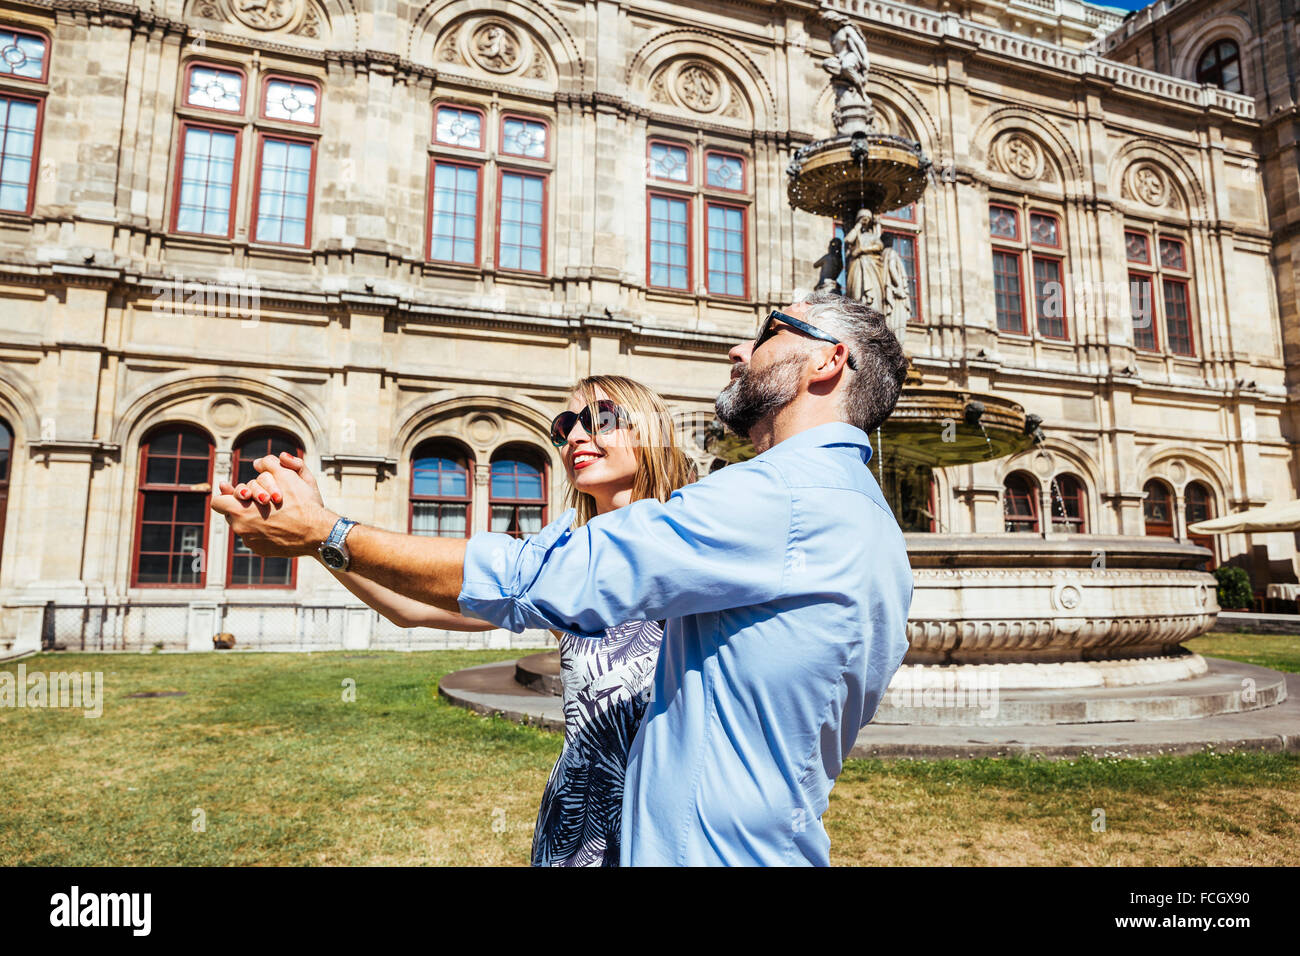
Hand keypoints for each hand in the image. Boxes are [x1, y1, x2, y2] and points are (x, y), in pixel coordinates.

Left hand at [212, 457, 337, 557]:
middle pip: (232, 513)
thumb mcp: (287, 475)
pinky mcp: (262, 551)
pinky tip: (280, 526)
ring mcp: (251, 542)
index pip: (218, 501)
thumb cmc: (303, 503)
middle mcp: (240, 528)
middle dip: (243, 505)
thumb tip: (257, 463)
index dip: (228, 494)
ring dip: (254, 519)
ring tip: (273, 513)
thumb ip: (269, 464)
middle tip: (261, 500)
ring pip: (245, 526)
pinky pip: (256, 539)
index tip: (239, 493)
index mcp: (239, 509)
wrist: (317, 532)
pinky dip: (264, 532)